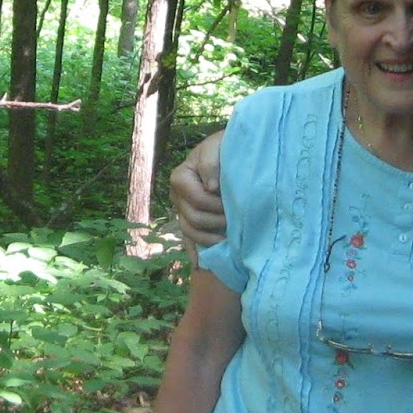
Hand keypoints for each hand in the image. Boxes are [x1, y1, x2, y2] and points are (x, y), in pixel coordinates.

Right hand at [170, 129, 226, 249]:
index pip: (197, 199)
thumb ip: (211, 163)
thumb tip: (211, 187)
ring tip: (228, 239)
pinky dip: (194, 253)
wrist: (227, 151)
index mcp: (180, 178)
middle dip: (216, 221)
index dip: (216, 204)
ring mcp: (181, 210)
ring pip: (190, 232)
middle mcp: (176, 196)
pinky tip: (201, 265)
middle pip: (193, 218)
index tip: (233, 203)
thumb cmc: (223, 147)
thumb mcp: (216, 147)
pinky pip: (188, 239)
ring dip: (209, 238)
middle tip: (236, 220)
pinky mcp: (189, 220)